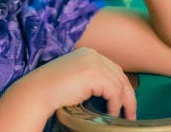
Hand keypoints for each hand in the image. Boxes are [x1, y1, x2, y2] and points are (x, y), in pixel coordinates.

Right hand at [21, 47, 136, 119]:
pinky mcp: (95, 74)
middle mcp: (93, 54)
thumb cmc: (54, 90)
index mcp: (88, 53)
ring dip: (122, 103)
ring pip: (119, 85)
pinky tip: (110, 114)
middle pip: (119, 75)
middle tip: (131, 113)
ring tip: (121, 116)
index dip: (120, 86)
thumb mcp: (77, 80)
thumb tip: (112, 94)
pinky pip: (114, 92)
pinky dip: (115, 105)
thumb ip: (92, 80)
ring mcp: (94, 63)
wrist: (39, 91)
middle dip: (128, 95)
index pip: (112, 69)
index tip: (124, 102)